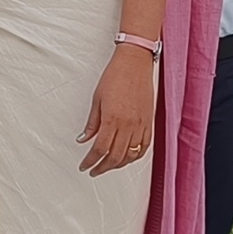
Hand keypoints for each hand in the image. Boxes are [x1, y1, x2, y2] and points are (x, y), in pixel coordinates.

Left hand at [77, 44, 156, 176]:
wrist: (135, 62)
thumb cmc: (115, 76)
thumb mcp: (97, 99)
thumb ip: (92, 123)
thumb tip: (83, 139)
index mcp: (112, 119)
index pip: (100, 149)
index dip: (90, 161)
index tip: (84, 166)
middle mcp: (128, 125)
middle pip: (115, 156)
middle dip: (102, 167)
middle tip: (93, 170)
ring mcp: (141, 125)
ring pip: (130, 155)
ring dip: (118, 164)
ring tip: (107, 166)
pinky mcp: (150, 122)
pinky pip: (144, 146)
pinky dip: (135, 156)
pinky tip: (127, 158)